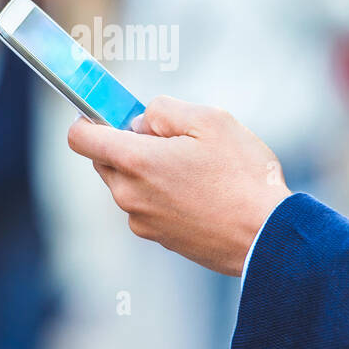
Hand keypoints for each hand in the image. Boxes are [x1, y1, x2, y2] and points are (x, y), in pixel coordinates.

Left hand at [67, 96, 291, 274]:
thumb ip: (163, 110)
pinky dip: (161, 194)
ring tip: (194, 168)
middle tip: (170, 138)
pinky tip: (198, 192)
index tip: (111, 113)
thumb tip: (140, 121)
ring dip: (147, 170)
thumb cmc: (243, 176)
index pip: (80, 138)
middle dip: (127, 142)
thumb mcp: (210, 120)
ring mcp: (142, 221)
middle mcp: (130, 195)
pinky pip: (146, 206)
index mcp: (136, 162)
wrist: (268, 236)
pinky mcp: (158, 238)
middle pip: (104, 159)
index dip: (89, 118)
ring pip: (127, 183)